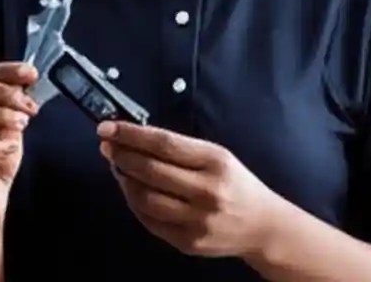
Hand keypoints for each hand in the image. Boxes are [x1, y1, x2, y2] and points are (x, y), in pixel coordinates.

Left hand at [98, 121, 278, 258]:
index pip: (164, 144)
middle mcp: (207, 191)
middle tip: (107, 145)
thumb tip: (134, 139)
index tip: (108, 128)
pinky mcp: (188, 242)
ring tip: (117, 166)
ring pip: (145, 198)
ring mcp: (197, 220)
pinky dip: (133, 202)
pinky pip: (149, 220)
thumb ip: (180, 149)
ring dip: (123, 180)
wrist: (263, 228)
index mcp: (215, 162)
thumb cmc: (235, 184)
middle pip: (151, 170)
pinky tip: (129, 189)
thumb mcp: (218, 156)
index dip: (131, 135)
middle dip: (122, 155)